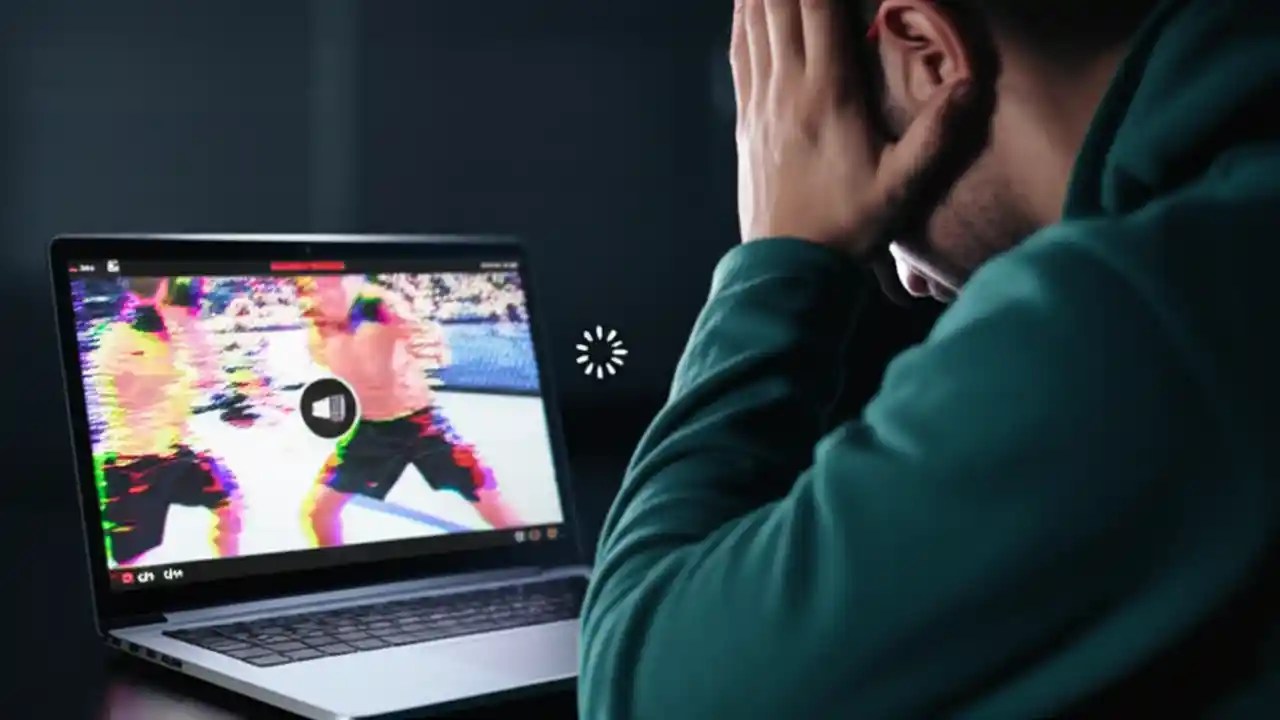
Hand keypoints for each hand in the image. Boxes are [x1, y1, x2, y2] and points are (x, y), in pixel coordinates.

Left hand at [732, 0, 970, 258]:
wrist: (785, 266)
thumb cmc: (847, 227)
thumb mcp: (902, 187)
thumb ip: (938, 136)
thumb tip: (973, 84)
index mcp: (829, 93)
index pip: (822, 6)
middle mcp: (788, 87)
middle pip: (783, 1)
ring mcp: (762, 101)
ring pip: (755, 20)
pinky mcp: (747, 119)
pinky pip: (740, 52)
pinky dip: (742, 17)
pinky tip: (744, 1)